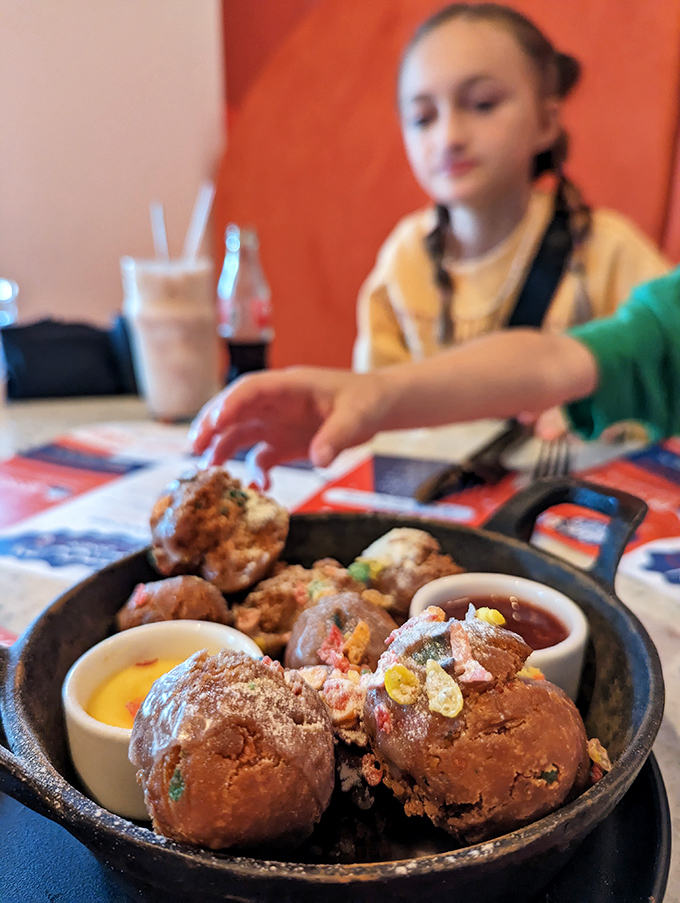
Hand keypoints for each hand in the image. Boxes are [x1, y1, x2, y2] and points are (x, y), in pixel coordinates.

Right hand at [188, 367, 389, 486]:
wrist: (379, 407)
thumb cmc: (367, 401)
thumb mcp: (357, 416)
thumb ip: (337, 436)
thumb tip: (319, 461)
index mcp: (289, 386)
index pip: (251, 389)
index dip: (231, 404)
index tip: (215, 422)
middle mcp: (276, 404)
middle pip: (234, 410)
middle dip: (211, 426)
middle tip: (194, 449)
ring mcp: (277, 423)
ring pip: (240, 433)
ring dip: (222, 449)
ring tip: (209, 470)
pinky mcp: (284, 443)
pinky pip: (261, 458)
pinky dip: (255, 472)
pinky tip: (260, 488)